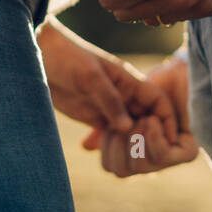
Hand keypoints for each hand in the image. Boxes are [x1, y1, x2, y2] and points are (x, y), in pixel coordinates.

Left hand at [38, 18, 179, 141]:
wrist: (41, 56)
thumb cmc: (68, 57)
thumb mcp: (90, 76)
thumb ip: (110, 101)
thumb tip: (128, 128)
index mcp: (129, 82)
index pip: (158, 102)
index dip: (167, 120)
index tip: (170, 140)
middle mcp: (123, 96)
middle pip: (147, 120)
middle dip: (149, 137)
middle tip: (141, 152)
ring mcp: (109, 107)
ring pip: (129, 131)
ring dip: (129, 144)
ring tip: (123, 154)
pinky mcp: (94, 116)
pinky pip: (110, 135)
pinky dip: (111, 146)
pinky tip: (107, 154)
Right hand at [86, 55, 196, 176]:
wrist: (179, 73)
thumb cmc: (151, 86)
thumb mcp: (121, 104)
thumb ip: (105, 124)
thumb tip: (86, 147)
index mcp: (133, 151)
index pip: (111, 166)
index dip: (107, 147)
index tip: (110, 124)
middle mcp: (152, 159)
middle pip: (122, 171)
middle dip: (118, 143)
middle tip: (127, 121)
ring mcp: (171, 158)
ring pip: (140, 166)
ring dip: (136, 138)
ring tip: (143, 118)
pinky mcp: (188, 153)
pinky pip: (160, 157)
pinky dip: (153, 137)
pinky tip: (152, 120)